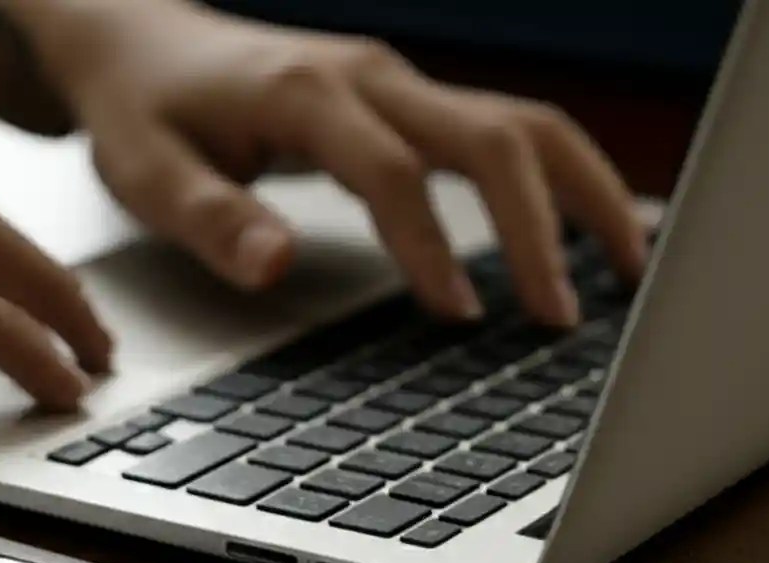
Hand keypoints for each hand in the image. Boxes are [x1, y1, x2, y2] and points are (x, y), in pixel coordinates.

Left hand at [28, 0, 647, 326]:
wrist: (143, 40)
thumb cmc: (142, 110)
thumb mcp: (146, 172)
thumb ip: (210, 219)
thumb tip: (273, 266)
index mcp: (303, 93)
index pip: (391, 173)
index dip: (431, 247)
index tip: (460, 316)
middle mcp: (367, 75)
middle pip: (492, 134)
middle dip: (541, 226)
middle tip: (564, 317)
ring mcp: (396, 80)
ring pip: (521, 122)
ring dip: (581, 191)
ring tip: (626, 268)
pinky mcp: (406, 97)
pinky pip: (502, 129)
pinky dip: (553, 180)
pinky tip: (579, 229)